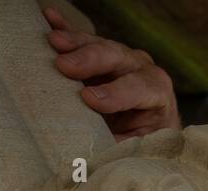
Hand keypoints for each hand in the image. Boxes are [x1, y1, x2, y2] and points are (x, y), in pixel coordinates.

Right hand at [43, 6, 181, 139]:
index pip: (138, 88)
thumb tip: (96, 156)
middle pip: (116, 57)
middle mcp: (141, 68)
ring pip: (97, 45)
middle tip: (64, 65)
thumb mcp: (137, 148)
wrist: (147, 127)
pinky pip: (82, 37)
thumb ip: (120, 146)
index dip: (114, 94)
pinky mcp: (101, 53)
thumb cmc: (141, 139)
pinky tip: (50, 18)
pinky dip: (65, 27)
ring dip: (74, 42)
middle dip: (90, 60)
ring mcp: (120, 57)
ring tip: (53, 41)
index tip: (89, 99)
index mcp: (156, 92)